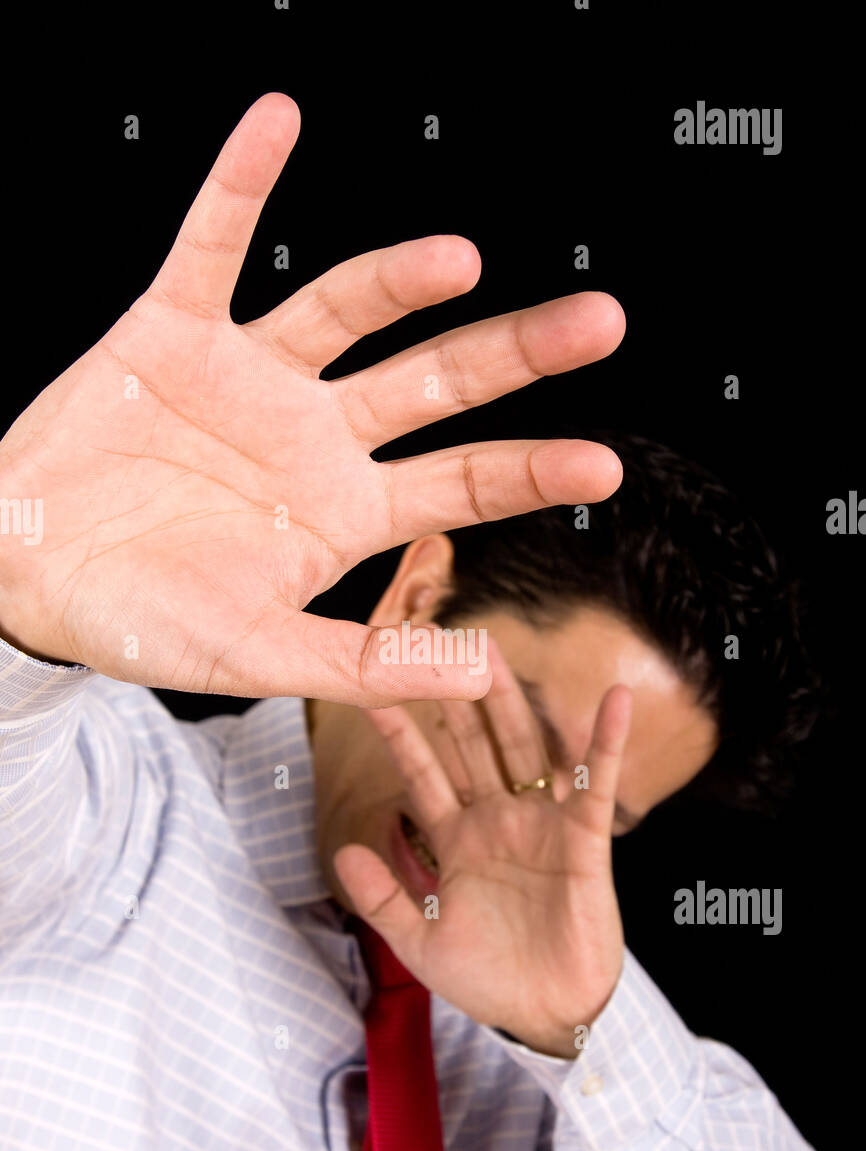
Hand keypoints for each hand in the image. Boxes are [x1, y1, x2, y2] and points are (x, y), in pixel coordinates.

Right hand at [0, 93, 624, 704]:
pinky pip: (212, 245)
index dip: (532, 469)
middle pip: (435, 382)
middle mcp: (316, 435)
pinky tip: (278, 123)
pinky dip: (239, 187)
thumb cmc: (145, 620)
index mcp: (346, 512)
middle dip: (515, 353)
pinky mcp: (175, 330)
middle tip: (600, 322)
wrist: (33, 575)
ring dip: (400, 278)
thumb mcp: (260, 656)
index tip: (604, 466)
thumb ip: (367, 661)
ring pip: (344, 308)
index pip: (463, 483)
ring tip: (462, 261)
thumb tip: (480, 672)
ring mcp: (252, 377)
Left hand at [334, 641, 632, 1056]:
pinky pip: (595, 787)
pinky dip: (606, 744)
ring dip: (507, 701)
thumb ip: (383, 897)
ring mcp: (541, 825)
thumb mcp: (419, 941)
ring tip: (490, 650)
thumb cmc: (488, 979)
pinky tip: (614, 702)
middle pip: (469, 743)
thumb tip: (344, 851)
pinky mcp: (584, 842)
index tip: (367, 685)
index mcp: (457, 837)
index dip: (396, 731)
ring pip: (523, 749)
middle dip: (448, 693)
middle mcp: (497, 819)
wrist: (545, 1016)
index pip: (420, 772)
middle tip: (428, 636)